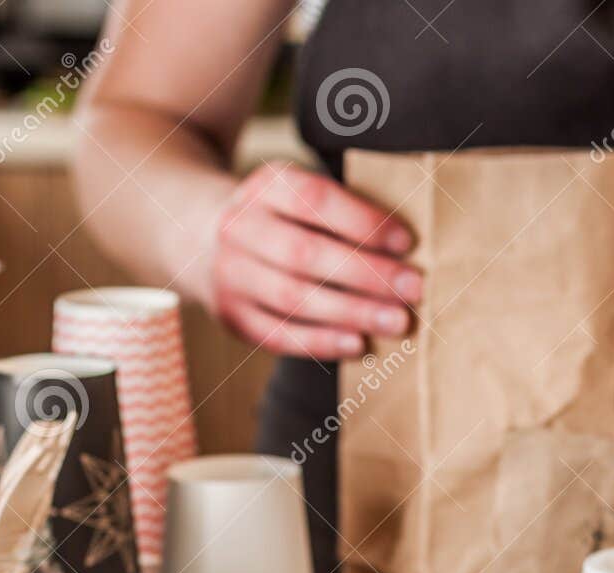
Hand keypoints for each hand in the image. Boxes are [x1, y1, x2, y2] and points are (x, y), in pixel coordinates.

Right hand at [212, 162, 422, 357]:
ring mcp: (230, 274)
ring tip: (397, 322)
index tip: (407, 241)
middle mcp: (240, 227)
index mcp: (264, 186)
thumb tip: (405, 246)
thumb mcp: (297, 191)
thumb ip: (340, 208)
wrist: (200, 236)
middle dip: (367, 274)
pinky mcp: (232, 315)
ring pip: (294, 298)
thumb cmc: (279, 216)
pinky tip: (358, 345)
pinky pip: (279, 335)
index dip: (363, 221)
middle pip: (306, 253)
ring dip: (352, 313)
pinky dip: (322, 343)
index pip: (315, 198)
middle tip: (414, 288)